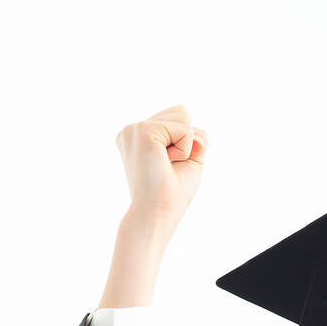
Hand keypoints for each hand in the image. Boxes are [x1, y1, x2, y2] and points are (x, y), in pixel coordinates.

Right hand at [115, 103, 207, 230]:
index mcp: (138, 136)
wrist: (156, 213)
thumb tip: (189, 117)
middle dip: (187, 141)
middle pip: (182, 112)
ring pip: (183, 116)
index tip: (167, 166)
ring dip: (185, 145)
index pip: (178, 118)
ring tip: (165, 164)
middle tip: (168, 166)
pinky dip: (184, 149)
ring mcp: (135, 129)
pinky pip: (184, 128)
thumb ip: (194, 133)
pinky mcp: (143, 131)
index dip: (186, 143)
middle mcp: (132, 130)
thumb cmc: (172, 193)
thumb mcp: (190, 157)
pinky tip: (166, 162)